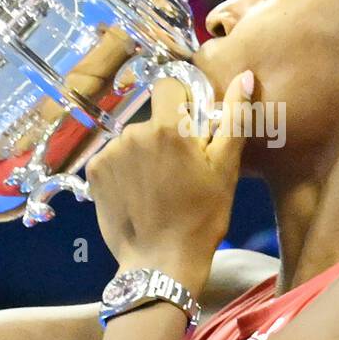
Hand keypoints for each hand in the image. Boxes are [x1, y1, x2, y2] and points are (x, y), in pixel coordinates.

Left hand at [86, 70, 254, 293]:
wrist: (162, 263)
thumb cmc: (202, 218)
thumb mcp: (226, 168)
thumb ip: (235, 117)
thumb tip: (245, 76)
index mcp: (168, 127)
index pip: (170, 86)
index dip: (183, 104)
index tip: (191, 132)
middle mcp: (133, 132)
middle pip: (153, 118)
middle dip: (166, 137)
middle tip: (180, 172)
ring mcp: (110, 153)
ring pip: (133, 140)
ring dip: (144, 155)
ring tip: (158, 189)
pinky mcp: (93, 173)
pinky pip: (113, 159)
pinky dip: (124, 171)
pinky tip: (138, 195)